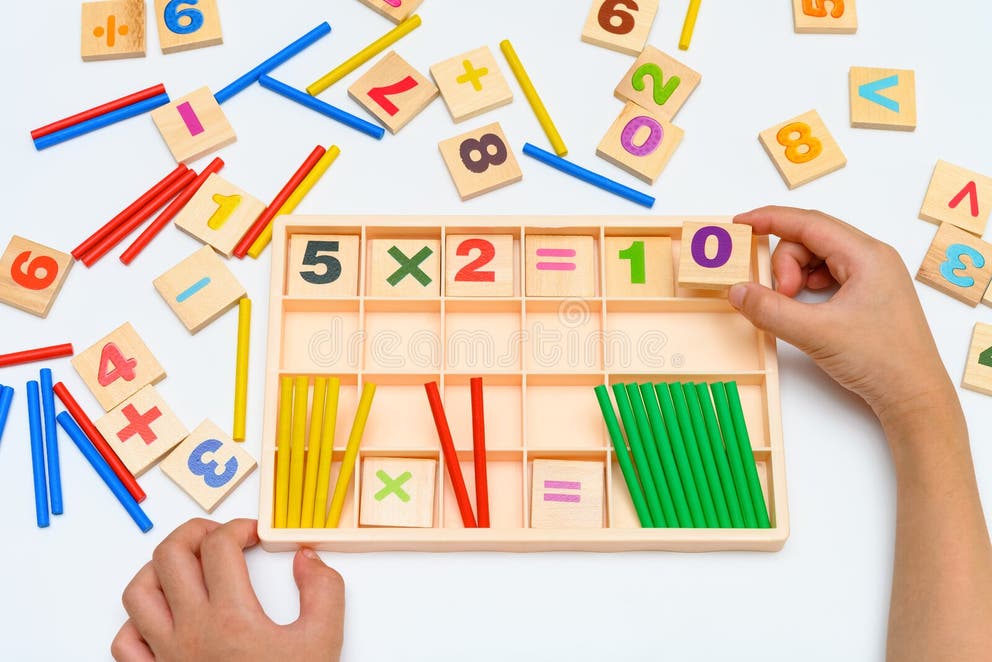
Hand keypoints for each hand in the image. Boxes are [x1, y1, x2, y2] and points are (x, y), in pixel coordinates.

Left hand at [111, 519, 343, 661]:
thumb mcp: (323, 642)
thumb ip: (324, 591)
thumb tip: (306, 558)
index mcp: (231, 617)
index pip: (220, 546)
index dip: (239, 528)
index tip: (255, 535)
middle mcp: (189, 631)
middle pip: (170, 555)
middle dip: (195, 533)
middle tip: (219, 538)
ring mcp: (164, 656)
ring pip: (137, 592)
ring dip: (160, 568)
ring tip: (188, 567)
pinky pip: (125, 641)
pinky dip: (138, 620)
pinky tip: (165, 617)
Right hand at [730, 206, 954, 427]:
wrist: (914, 396)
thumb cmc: (881, 361)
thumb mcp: (815, 333)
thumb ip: (770, 310)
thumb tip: (738, 291)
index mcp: (867, 256)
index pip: (808, 223)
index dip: (770, 219)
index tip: (741, 224)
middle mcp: (872, 258)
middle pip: (811, 239)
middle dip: (785, 263)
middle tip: (780, 296)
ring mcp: (872, 276)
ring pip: (817, 257)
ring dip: (795, 275)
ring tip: (792, 305)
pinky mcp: (869, 294)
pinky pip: (828, 274)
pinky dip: (807, 286)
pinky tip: (805, 307)